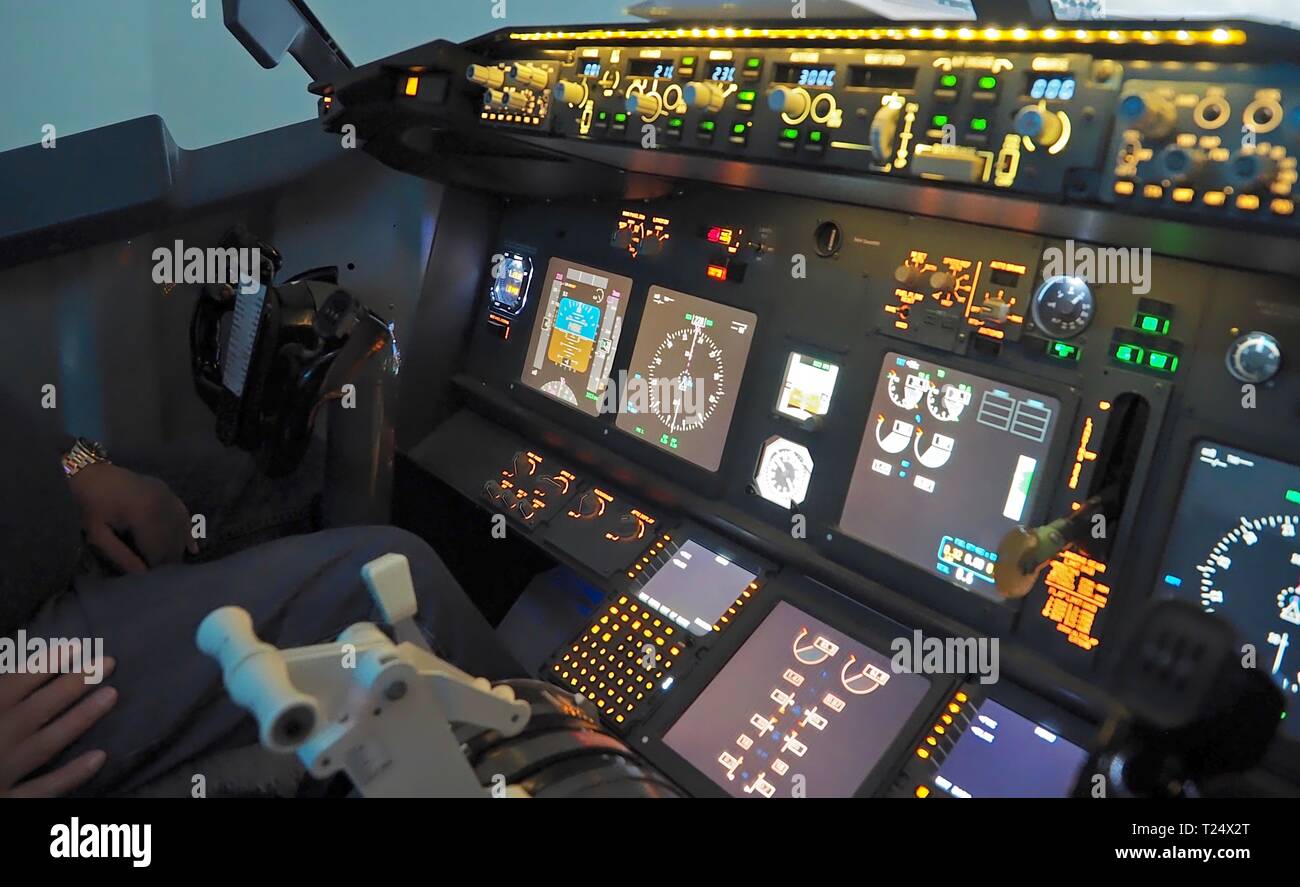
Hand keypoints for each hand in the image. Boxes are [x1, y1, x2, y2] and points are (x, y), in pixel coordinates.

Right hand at [0, 658, 117, 796]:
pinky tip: (100, 757)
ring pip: (48, 743)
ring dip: (81, 718)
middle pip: (39, 707)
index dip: (47, 663)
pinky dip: (71, 775)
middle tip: (109, 663)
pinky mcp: (4, 803)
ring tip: (112, 694)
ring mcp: (0, 772)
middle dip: (75, 683)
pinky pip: (42, 791)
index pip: (16, 682)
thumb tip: (0, 658)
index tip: (77, 645)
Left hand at [68, 463, 196, 572]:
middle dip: (169, 558)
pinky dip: (189, 530)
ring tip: (172, 564)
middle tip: (162, 574)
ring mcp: (166, 495)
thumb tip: (143, 574)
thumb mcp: (97, 534)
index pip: (158, 548)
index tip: (150, 578)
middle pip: (172, 539)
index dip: (156, 566)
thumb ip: (120, 555)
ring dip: (178, 547)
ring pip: (181, 528)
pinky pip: (183, 513)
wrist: (87, 473)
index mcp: (143, 515)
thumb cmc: (89, 505)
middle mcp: (161, 504)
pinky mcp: (166, 491)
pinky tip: (193, 547)